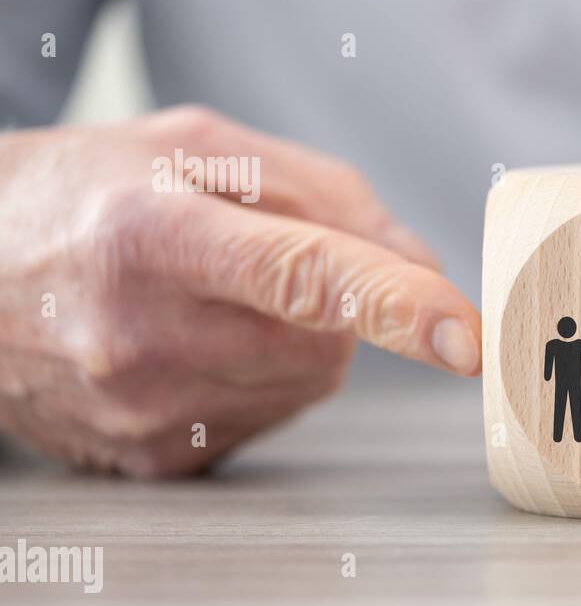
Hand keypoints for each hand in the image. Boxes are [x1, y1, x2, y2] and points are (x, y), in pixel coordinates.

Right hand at [0, 106, 480, 475]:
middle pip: (323, 341)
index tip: (466, 337)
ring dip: (296, 341)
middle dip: (330, 304)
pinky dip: (261, 380)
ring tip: (208, 299)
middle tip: (254, 264)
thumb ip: (329, 195)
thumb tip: (424, 269)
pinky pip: (269, 419)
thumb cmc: (90, 194)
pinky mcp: (152, 459)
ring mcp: (139, 411)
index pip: (299, 275)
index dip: (394, 304)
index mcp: (148, 234)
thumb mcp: (199, 146)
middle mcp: (136, 335)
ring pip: (307, 385)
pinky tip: (192, 344)